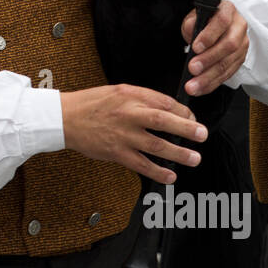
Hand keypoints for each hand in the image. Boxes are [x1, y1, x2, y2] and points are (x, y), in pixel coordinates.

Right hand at [62, 84, 207, 183]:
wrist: (65, 118)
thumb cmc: (92, 104)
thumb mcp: (119, 92)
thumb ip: (143, 99)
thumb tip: (168, 109)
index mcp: (131, 96)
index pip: (164, 102)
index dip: (182, 112)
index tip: (192, 120)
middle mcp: (129, 114)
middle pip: (162, 120)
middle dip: (186, 129)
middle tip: (202, 135)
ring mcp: (123, 135)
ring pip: (155, 145)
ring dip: (177, 153)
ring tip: (194, 158)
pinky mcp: (116, 152)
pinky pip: (140, 164)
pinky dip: (157, 171)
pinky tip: (170, 175)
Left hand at [180, 0, 247, 96]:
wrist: (215, 27)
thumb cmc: (205, 21)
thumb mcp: (195, 17)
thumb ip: (192, 24)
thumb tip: (192, 34)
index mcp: (228, 10)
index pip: (222, 21)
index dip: (209, 35)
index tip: (195, 47)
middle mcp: (239, 26)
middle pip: (229, 45)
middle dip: (209, 59)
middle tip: (192, 69)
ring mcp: (242, 44)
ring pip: (228, 63)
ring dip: (209, 77)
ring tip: (193, 85)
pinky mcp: (240, 59)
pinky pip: (227, 74)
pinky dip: (212, 83)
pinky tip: (200, 88)